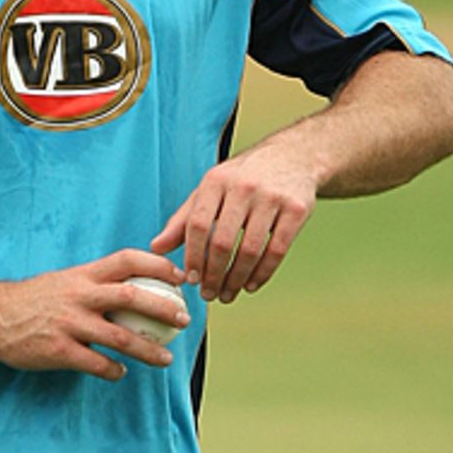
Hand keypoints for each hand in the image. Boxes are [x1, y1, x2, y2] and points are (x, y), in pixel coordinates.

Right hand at [0, 251, 189, 381]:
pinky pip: (96, 364)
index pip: (127, 260)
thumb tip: (127, 288)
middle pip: (132, 296)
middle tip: (184, 318)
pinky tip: (120, 373)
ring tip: (166, 360)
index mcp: (82, 275)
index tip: (179, 276)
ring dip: (149, 350)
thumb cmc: (30, 300)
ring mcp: (70, 323)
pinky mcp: (59, 350)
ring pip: (121, 337)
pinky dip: (113, 370)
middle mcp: (80, 295)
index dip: (157, 265)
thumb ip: (92, 284)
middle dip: (164, 307)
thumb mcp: (63, 281)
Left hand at [151, 139, 317, 302]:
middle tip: (209, 295)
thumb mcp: (210, 189)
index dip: (192, 256)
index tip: (190, 279)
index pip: (197, 224)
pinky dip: (263, 273)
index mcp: (216, 181)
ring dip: (237, 279)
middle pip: (223, 241)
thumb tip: (156, 247)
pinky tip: (251, 285)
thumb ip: (183, 219)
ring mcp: (272, 198)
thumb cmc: (242, 178)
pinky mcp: (296, 209)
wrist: (292, 157)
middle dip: (214, 275)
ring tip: (227, 294)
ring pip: (251, 250)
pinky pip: (277, 250)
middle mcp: (243, 187)